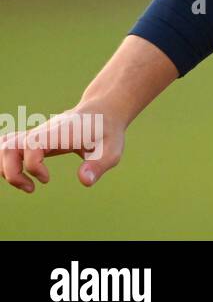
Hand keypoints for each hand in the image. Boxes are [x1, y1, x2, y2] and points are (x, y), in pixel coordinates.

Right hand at [1, 102, 126, 192]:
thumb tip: (84, 181)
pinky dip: (6, 161)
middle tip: (31, 188)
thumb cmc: (108, 133)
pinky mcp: (34, 139)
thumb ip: (99, 165)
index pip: (31, 145)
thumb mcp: (112, 150)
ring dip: (6, 168)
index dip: (33, 166)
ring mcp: (37, 134)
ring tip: (26, 184)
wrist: (103, 113)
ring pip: (4, 145)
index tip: (46, 180)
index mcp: (60, 133)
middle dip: (11, 172)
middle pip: (8, 146)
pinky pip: (8, 145)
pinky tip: (21, 173)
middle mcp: (43, 131)